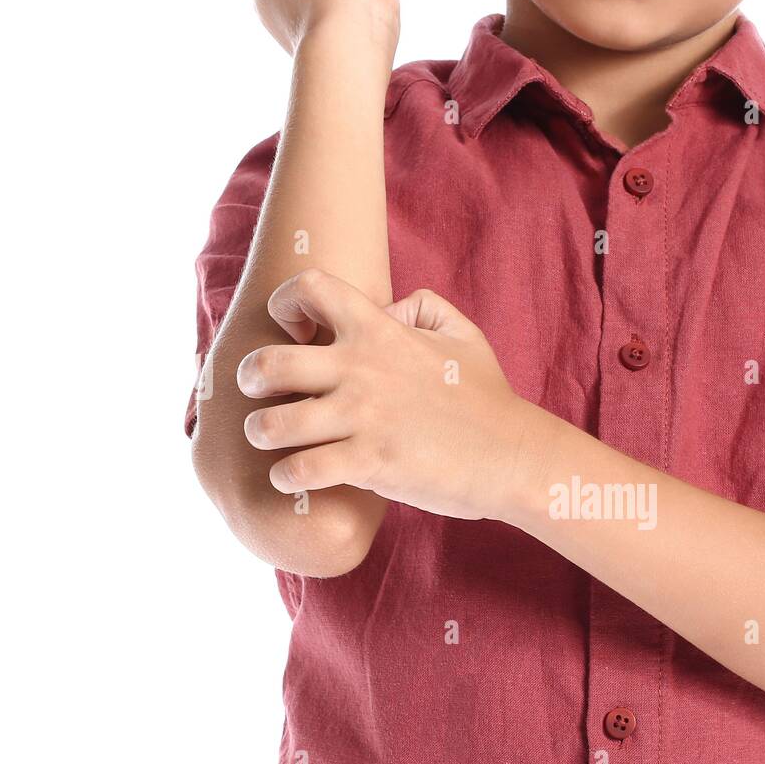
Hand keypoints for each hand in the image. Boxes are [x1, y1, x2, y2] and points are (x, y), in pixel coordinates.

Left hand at [237, 270, 550, 521]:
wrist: (514, 455)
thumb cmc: (488, 398)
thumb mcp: (463, 334)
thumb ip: (423, 307)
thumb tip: (390, 306)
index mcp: (380, 332)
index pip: (310, 287)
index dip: (286, 300)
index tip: (292, 328)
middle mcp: (362, 371)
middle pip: (269, 363)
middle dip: (250, 377)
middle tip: (257, 391)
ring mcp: (363, 419)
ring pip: (274, 425)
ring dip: (261, 432)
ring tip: (269, 438)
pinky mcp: (369, 464)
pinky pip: (303, 470)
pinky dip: (287, 476)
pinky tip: (294, 476)